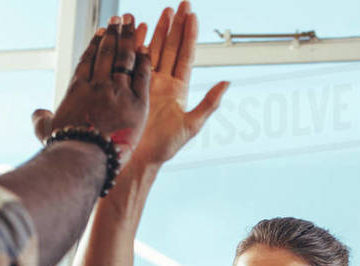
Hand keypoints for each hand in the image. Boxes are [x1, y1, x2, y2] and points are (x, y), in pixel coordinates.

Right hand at [33, 15, 150, 157]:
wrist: (84, 158)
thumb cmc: (64, 148)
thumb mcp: (46, 132)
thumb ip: (41, 119)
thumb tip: (38, 113)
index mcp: (77, 89)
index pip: (88, 60)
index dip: (95, 44)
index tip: (101, 32)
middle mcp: (98, 85)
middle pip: (107, 53)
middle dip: (113, 34)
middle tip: (119, 20)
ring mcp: (118, 92)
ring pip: (124, 59)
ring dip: (128, 39)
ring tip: (131, 25)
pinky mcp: (137, 104)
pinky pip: (142, 76)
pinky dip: (144, 60)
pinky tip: (147, 49)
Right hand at [130, 2, 229, 167]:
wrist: (138, 157)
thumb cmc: (165, 147)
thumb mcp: (192, 125)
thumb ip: (209, 103)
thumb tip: (227, 82)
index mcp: (179, 89)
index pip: (186, 55)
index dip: (189, 34)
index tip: (192, 15)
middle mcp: (164, 82)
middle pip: (171, 47)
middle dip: (176, 25)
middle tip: (181, 4)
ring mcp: (148, 82)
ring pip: (154, 49)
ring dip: (158, 30)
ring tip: (164, 10)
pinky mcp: (132, 86)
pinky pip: (135, 60)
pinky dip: (137, 43)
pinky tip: (139, 27)